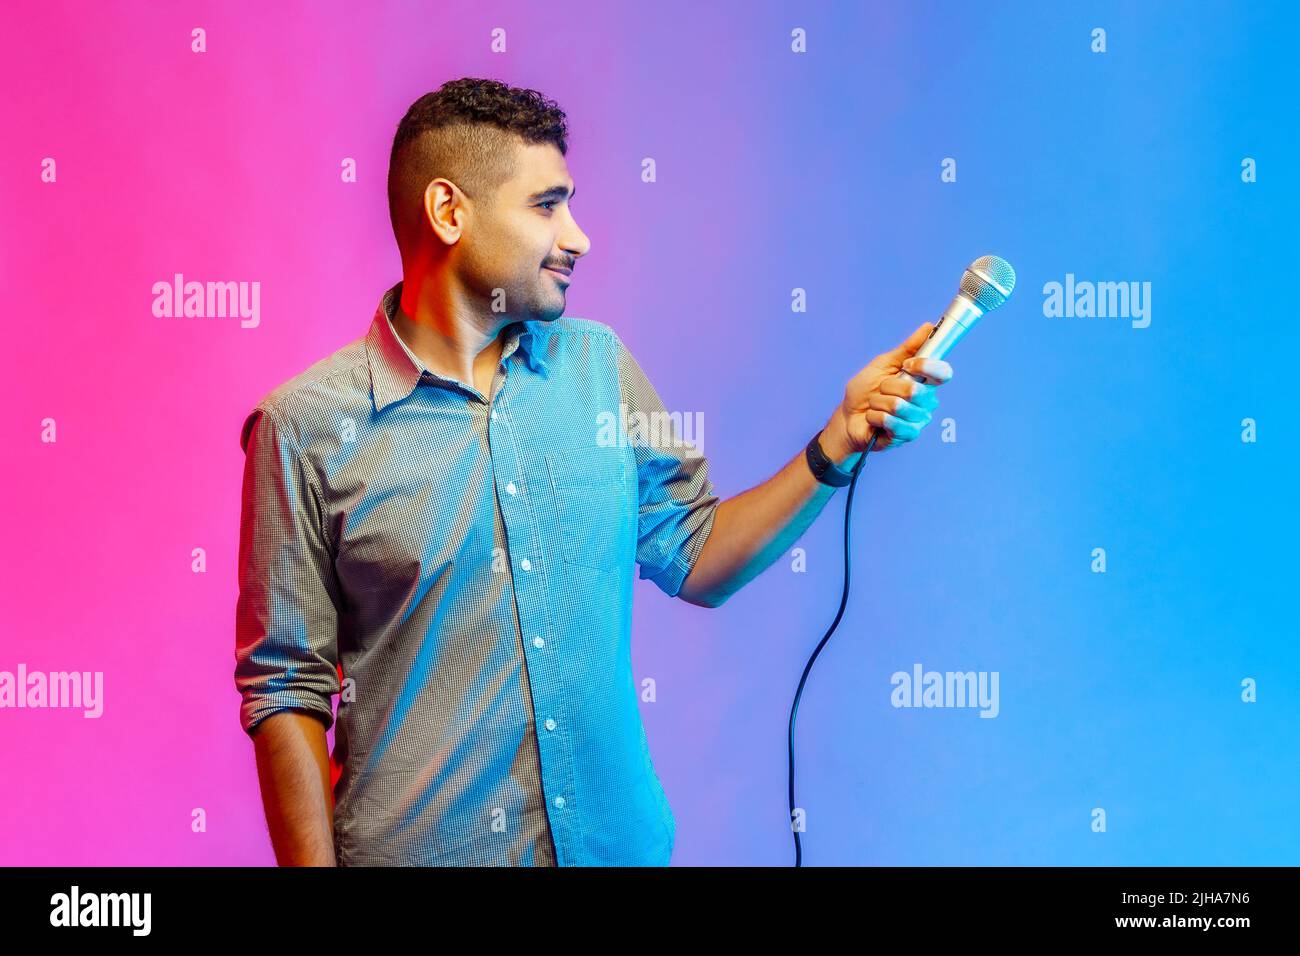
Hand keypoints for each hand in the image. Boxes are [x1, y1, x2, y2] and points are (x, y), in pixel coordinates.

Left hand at [821, 321, 953, 459]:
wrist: (847, 418)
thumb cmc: (865, 391)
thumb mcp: (883, 364)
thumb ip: (907, 348)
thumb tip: (928, 326)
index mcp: (924, 381)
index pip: (942, 372)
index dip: (926, 367)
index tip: (907, 365)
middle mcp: (926, 400)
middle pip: (915, 390)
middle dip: (888, 387)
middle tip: (881, 390)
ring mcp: (919, 419)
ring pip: (898, 406)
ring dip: (878, 403)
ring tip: (875, 405)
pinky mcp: (908, 435)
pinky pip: (890, 421)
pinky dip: (874, 416)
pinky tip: (874, 419)